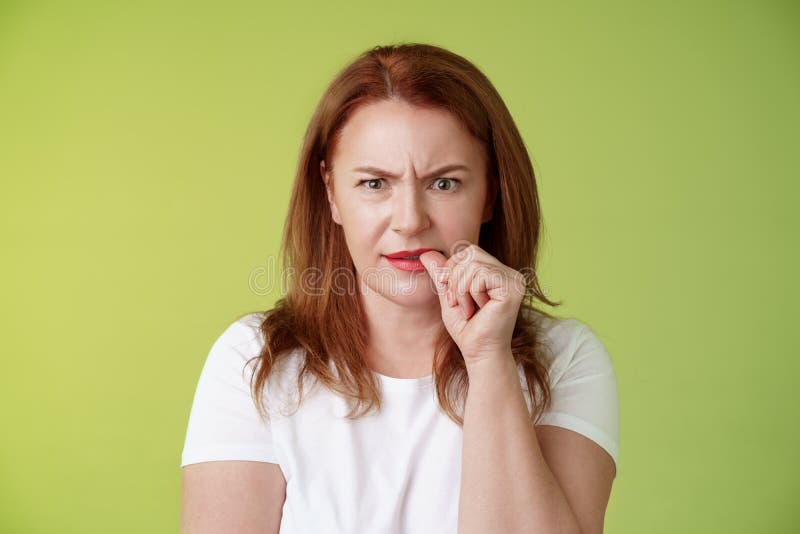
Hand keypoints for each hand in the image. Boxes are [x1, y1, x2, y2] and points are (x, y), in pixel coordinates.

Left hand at [419, 242, 526, 363]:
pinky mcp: (512, 289)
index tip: (453, 297)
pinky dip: (470, 293)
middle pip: (470, 254)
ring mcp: (514, 281)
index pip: (470, 252)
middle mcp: (511, 274)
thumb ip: (442, 275)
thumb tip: (426, 254)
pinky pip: (480, 275)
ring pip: (473, 264)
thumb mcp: (450, 296)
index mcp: (499, 274)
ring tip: (469, 309)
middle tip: (460, 304)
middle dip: (455, 280)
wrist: (479, 353)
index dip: (452, 270)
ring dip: (461, 290)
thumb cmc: (467, 329)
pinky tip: (478, 310)